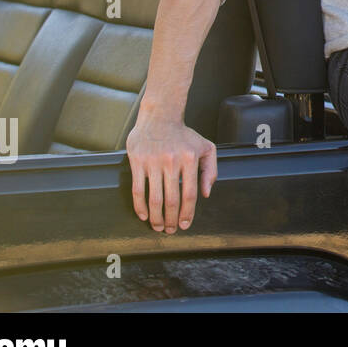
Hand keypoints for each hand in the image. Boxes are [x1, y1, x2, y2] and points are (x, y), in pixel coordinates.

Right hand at [127, 114, 216, 233]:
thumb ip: (210, 170)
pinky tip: (144, 216)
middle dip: (171, 220)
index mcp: (190, 159)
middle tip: (170, 230)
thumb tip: (206, 194)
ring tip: (157, 227)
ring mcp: (153, 162)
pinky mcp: (137, 162)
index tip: (185, 225)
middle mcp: (172, 161)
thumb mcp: (206, 148)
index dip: (187, 213)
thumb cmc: (184, 135)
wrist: (160, 116)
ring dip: (156, 217)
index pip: (190, 194)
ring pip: (154, 198)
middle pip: (171, 200)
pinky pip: (138, 189)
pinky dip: (140, 206)